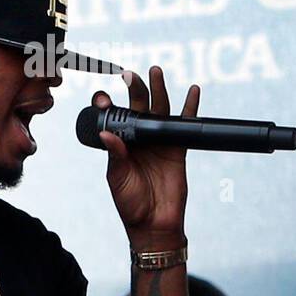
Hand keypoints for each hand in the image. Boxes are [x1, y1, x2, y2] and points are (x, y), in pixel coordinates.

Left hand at [92, 65, 200, 250]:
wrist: (154, 224)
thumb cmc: (130, 204)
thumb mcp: (117, 178)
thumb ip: (115, 155)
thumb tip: (107, 134)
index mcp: (119, 144)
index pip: (112, 118)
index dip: (107, 106)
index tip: (102, 99)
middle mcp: (138, 139)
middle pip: (137, 107)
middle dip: (134, 89)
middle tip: (130, 74)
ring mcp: (158, 142)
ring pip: (159, 110)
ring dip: (158, 89)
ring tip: (155, 71)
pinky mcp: (177, 149)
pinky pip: (184, 124)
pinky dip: (190, 107)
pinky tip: (193, 91)